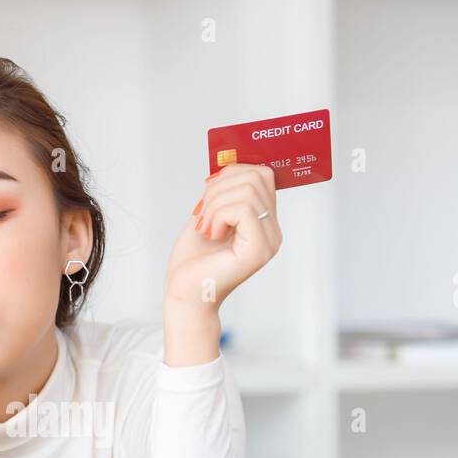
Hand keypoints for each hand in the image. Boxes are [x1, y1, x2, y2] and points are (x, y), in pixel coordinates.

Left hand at [164, 163, 282, 311]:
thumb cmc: (193, 260)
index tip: (208, 195)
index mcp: (265, 221)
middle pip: (257, 176)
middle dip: (220, 187)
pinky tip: (211, 234)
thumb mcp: (208, 213)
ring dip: (215, 203)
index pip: (262, 174)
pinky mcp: (258, 251)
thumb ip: (224, 191)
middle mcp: (273, 231)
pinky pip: (243, 208)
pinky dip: (218, 215)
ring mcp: (269, 242)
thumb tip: (230, 163)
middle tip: (204, 214)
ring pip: (248, 190)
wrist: (184, 293)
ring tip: (206, 226)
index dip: (232, 173)